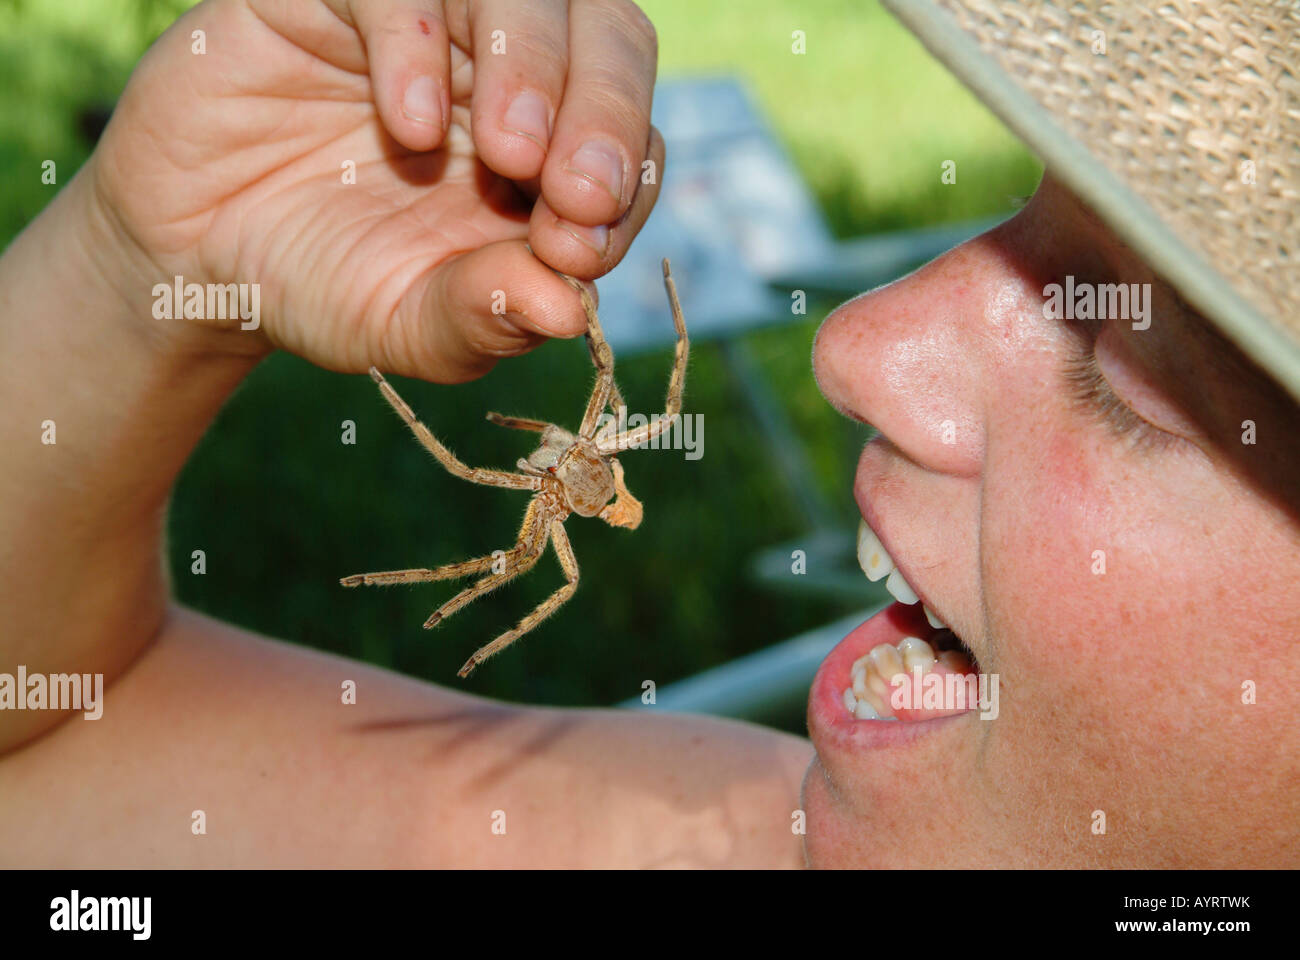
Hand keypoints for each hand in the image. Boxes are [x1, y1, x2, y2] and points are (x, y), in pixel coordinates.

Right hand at [89, 0, 662, 380]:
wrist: (192, 253)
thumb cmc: (319, 284)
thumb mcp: (406, 325)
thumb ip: (485, 318)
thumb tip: (572, 310)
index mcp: (547, 156)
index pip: (632, 138)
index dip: (623, 182)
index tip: (580, 249)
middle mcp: (502, 73)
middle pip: (606, 32)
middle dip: (608, 110)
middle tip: (579, 192)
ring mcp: (430, 22)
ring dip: (531, 64)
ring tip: (510, 153)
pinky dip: (414, 40)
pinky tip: (404, 125)